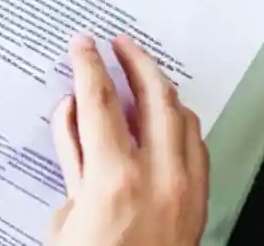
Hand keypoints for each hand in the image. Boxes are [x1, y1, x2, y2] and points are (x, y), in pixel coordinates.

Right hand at [48, 34, 209, 245]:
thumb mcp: (65, 219)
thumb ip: (71, 158)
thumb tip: (70, 113)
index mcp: (115, 178)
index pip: (99, 99)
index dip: (88, 63)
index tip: (82, 45)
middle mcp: (157, 177)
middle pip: (152, 94)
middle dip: (134, 60)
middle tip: (119, 43)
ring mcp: (184, 191)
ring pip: (182, 116)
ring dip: (161, 89)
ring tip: (143, 75)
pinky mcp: (198, 205)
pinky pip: (197, 147)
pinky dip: (181, 124)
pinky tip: (168, 120)